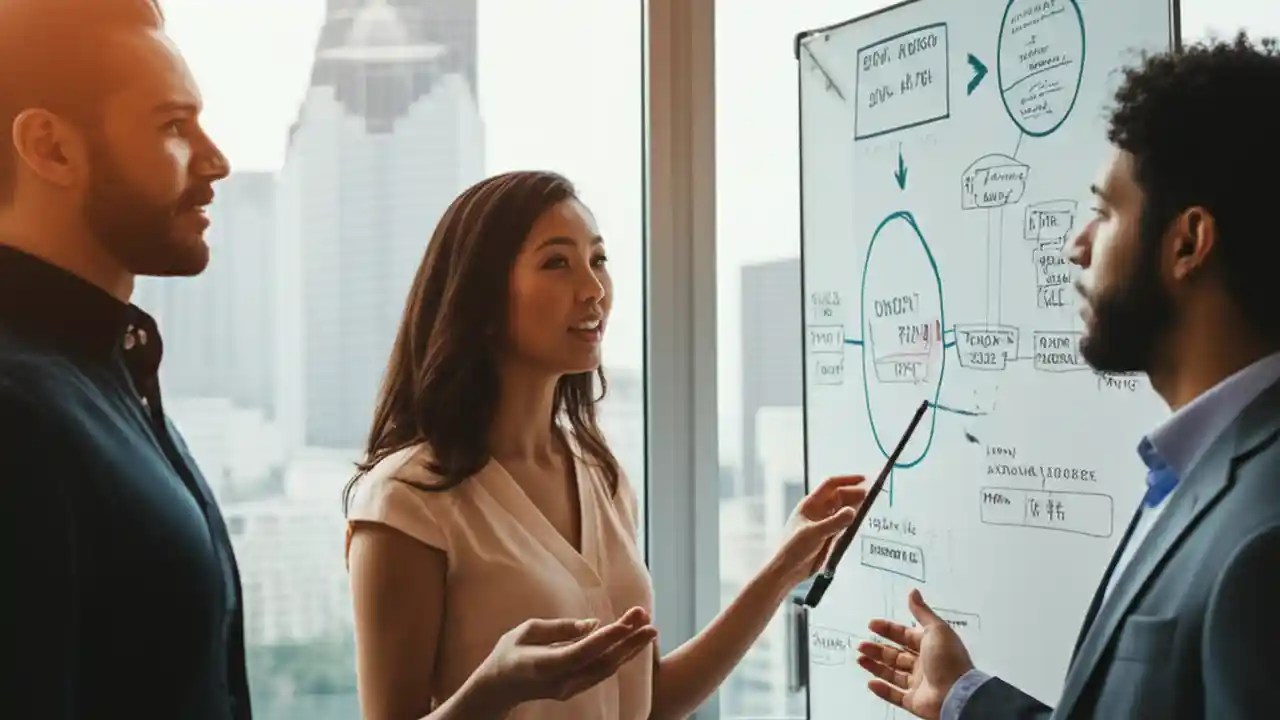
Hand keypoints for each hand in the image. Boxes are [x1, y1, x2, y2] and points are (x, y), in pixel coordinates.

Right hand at [476, 606, 656, 710]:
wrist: (498, 689)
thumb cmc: (508, 654)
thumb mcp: (526, 631)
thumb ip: (561, 629)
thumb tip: (594, 624)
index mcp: (545, 666)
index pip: (583, 652)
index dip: (607, 639)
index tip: (628, 624)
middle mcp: (562, 682)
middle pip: (602, 663)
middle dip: (628, 641)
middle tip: (648, 621)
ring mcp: (570, 689)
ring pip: (607, 669)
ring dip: (630, 648)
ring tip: (649, 629)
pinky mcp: (576, 688)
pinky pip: (602, 671)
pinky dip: (620, 656)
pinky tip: (632, 641)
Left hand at [770, 474, 866, 587]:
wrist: (786, 570)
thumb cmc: (794, 548)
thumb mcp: (814, 533)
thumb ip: (834, 522)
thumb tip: (854, 510)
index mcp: (810, 504)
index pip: (830, 485)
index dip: (847, 480)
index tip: (864, 479)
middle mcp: (817, 511)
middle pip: (839, 497)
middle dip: (854, 494)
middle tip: (872, 496)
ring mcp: (822, 524)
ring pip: (842, 511)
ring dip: (855, 507)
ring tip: (871, 507)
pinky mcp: (827, 537)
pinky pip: (842, 525)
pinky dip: (852, 522)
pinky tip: (861, 523)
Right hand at [856, 589, 974, 719]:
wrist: (957, 694)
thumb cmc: (947, 659)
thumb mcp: (936, 630)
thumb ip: (922, 612)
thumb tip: (913, 592)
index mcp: (930, 647)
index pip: (905, 636)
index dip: (889, 630)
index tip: (872, 624)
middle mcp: (924, 665)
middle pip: (896, 655)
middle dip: (878, 649)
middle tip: (861, 645)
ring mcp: (919, 685)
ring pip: (893, 674)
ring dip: (876, 666)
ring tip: (860, 659)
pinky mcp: (914, 702)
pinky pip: (896, 695)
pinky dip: (882, 690)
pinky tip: (870, 683)